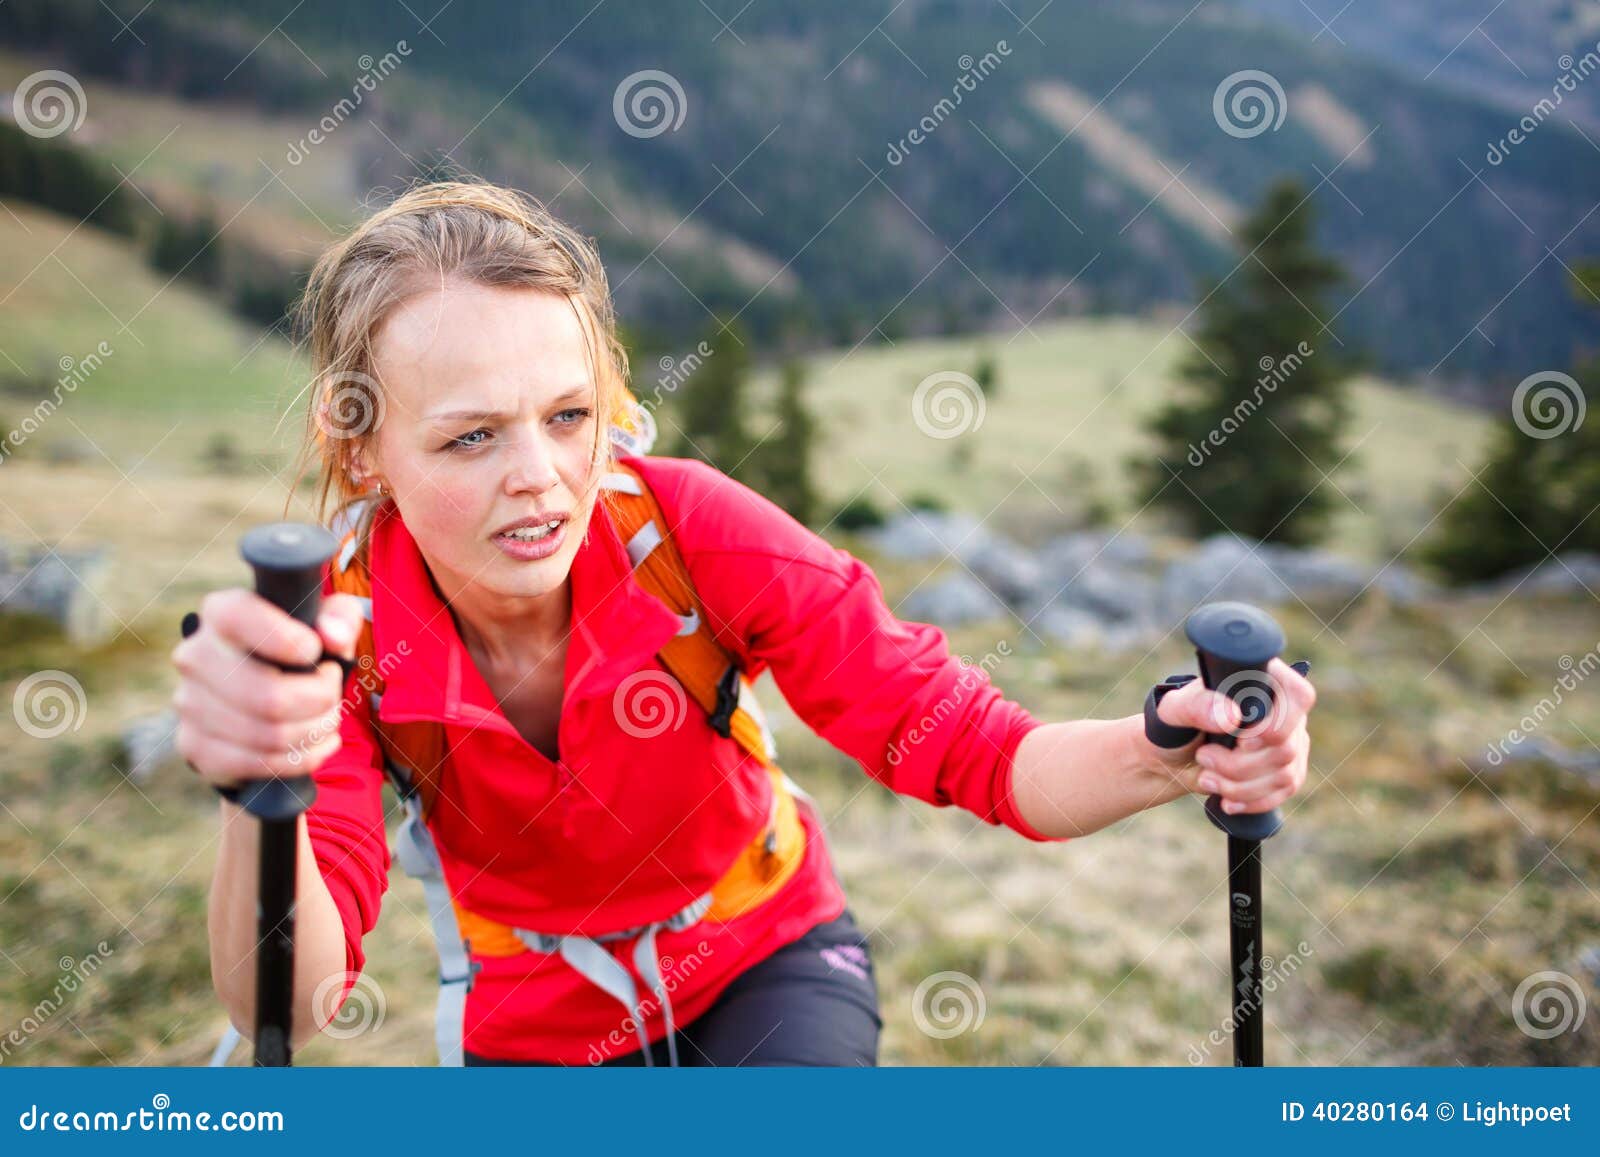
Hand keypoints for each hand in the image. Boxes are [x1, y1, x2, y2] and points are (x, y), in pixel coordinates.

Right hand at [171, 590, 365, 792]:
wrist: (260, 696)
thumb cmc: (299, 652)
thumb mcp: (327, 625)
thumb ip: (339, 617)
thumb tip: (332, 635)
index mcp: (221, 613)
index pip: (241, 620)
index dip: (291, 642)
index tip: (316, 652)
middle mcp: (195, 656)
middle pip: (269, 697)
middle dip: (320, 701)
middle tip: (332, 693)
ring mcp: (189, 704)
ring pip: (271, 735)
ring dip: (316, 731)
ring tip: (327, 718)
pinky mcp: (195, 745)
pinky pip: (259, 764)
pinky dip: (303, 758)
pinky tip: (318, 744)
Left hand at [1147, 657, 1315, 814]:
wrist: (1172, 759)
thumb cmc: (1174, 726)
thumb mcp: (1173, 711)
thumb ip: (1196, 706)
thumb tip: (1232, 716)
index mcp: (1263, 683)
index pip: (1298, 696)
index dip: (1275, 724)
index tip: (1240, 739)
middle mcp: (1284, 710)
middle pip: (1284, 747)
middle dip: (1238, 764)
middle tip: (1204, 757)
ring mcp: (1290, 741)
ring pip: (1284, 775)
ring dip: (1239, 785)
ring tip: (1207, 777)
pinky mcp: (1287, 771)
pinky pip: (1284, 792)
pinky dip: (1251, 801)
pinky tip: (1227, 800)